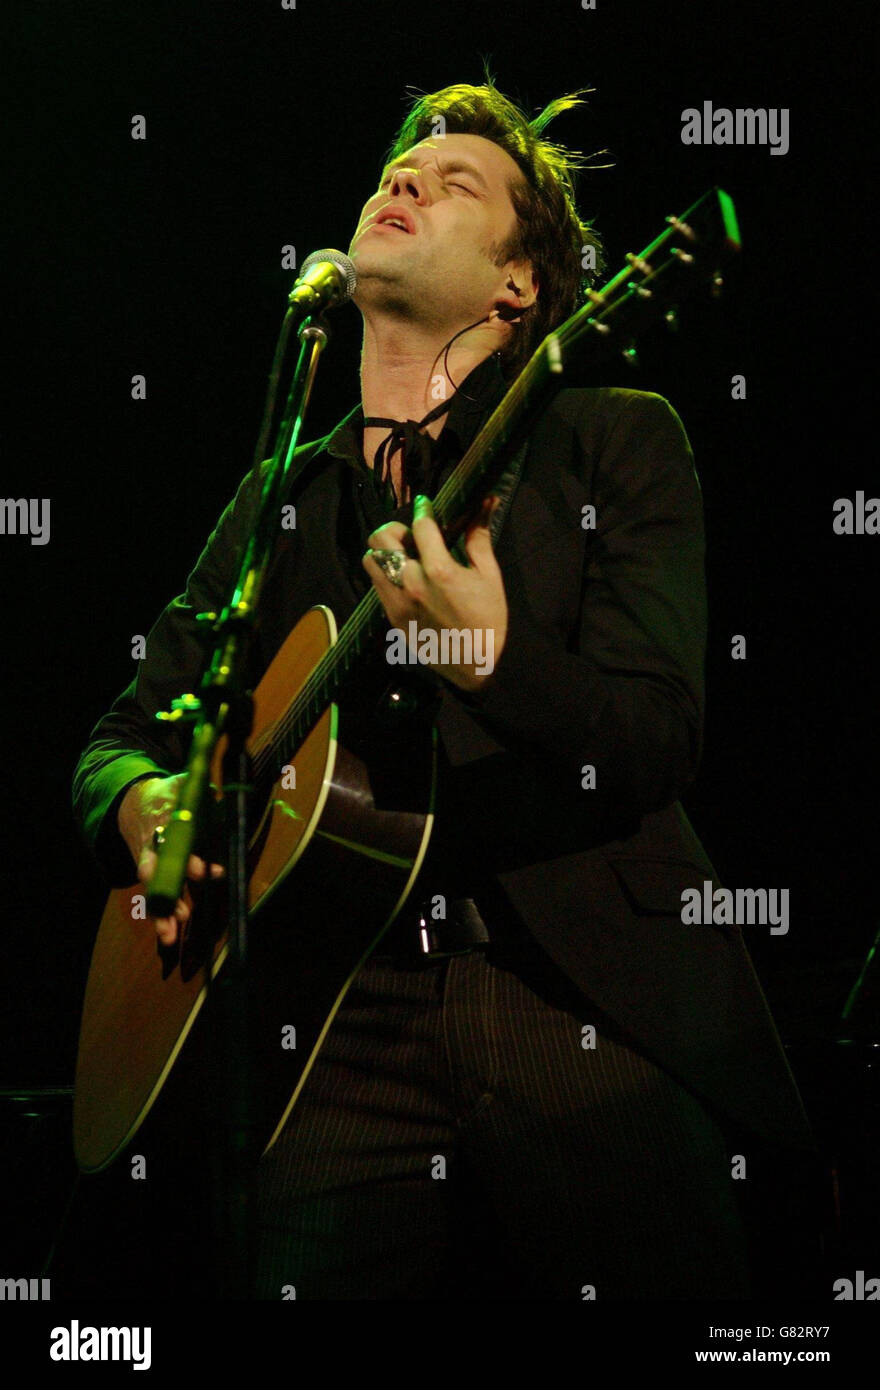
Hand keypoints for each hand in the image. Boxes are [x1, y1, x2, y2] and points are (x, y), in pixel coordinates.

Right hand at [117, 773, 224, 945]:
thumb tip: (219, 796)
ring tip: (169, 936)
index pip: (177, 842)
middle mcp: (154, 845)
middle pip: (160, 873)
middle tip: (184, 914)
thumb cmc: (168, 795)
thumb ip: (200, 791)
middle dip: (171, 895)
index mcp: (164, 821)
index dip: (190, 860)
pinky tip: (167, 935)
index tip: (205, 873)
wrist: (133, 802)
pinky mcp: (147, 873)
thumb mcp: (182, 784)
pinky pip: (152, 895)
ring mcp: (147, 861)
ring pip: (153, 891)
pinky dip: (159, 916)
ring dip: (161, 914)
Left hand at [362, 495, 506, 691]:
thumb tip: (486, 501)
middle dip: (395, 529)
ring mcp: (396, 602)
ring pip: (370, 560)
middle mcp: (411, 584)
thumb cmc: (488, 620)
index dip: (423, 509)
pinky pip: (377, 585)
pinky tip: (408, 581)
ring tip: (406, 558)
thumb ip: (480, 537)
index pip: (421, 526)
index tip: (426, 505)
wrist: (475, 667)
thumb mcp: (490, 577)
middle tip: (412, 537)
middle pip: (380, 538)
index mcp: (439, 571)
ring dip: (385, 552)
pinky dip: (387, 575)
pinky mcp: (390, 617)